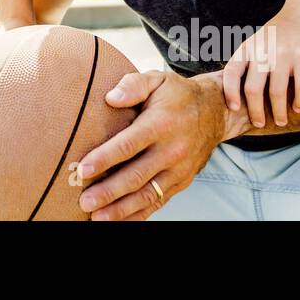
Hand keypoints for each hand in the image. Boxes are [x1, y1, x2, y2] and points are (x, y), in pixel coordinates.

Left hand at [74, 70, 232, 220]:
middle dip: (109, 191)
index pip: (129, 144)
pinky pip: (159, 202)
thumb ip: (133, 85)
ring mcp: (179, 170)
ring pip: (147, 195)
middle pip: (136, 176)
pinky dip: (139, 214)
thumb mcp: (157, 79)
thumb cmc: (177, 95)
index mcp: (161, 123)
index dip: (105, 158)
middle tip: (85, 201)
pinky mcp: (182, 182)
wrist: (216, 112)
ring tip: (97, 218)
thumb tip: (110, 98)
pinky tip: (119, 220)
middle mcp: (172, 150)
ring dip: (121, 209)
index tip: (83, 169)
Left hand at [221, 4, 299, 127]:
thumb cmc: (277, 33)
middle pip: (252, 89)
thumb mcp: (256, 42)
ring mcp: (283, 54)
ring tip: (281, 122)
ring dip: (278, 112)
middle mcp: (262, 51)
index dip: (229, 92)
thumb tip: (233, 91)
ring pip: (276, 92)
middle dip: (255, 111)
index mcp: (247, 48)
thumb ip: (247, 62)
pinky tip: (298, 109)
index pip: (231, 73)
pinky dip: (299, 101)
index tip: (234, 108)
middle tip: (259, 124)